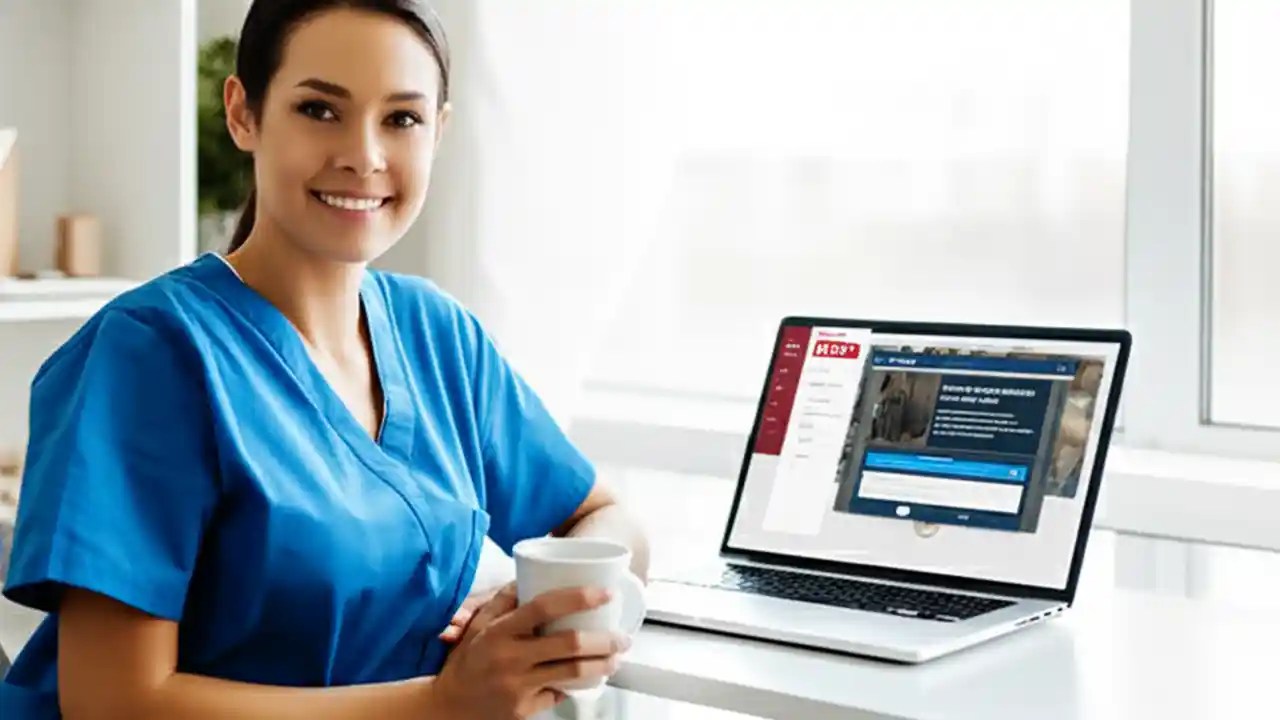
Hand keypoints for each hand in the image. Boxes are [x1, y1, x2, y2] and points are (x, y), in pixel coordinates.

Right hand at [431, 584, 630, 719]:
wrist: (448, 706)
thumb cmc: (468, 660)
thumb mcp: (479, 624)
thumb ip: (505, 599)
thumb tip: (530, 574)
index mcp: (500, 630)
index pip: (544, 607)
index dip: (578, 597)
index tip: (603, 593)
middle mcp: (510, 657)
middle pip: (570, 644)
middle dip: (605, 640)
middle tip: (622, 636)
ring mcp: (518, 686)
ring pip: (572, 673)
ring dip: (601, 665)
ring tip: (616, 658)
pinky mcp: (524, 710)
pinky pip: (558, 694)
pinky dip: (574, 686)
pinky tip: (586, 679)